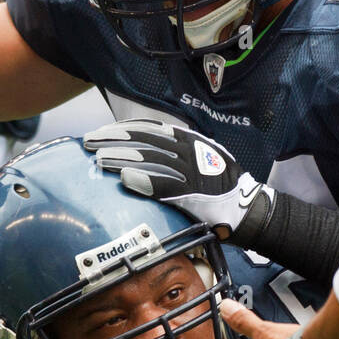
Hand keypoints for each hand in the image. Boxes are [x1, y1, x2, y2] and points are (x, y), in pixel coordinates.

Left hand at [83, 120, 270, 235]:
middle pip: (142, 140)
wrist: (250, 209)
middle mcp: (188, 150)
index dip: (121, 130)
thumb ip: (172, 157)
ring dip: (121, 159)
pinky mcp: (194, 193)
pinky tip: (125, 180)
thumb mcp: (197, 162)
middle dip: (112, 140)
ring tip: (99, 160)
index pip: (147, 128)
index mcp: (187, 140)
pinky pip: (165, 185)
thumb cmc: (220, 189)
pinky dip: (144, 181)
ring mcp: (192, 171)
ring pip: (149, 159)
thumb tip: (140, 157)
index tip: (100, 133)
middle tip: (88, 143)